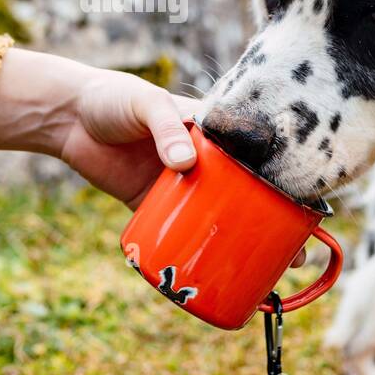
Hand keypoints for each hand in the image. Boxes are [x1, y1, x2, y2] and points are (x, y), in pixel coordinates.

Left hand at [0, 48, 307, 263]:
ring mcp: (179, 185)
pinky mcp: (151, 204)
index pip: (258, 159)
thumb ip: (165, 128)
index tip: (307, 209)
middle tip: (297, 257)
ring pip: (219, 220)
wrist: (67, 115)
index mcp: (212, 133)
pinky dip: (198, 255)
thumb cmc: (113, 98)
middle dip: (275, 228)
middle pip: (248, 197)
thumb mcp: (144, 103)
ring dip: (243, 247)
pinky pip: (180, 233)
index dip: (285, 185)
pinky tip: (214, 276)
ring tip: (267, 276)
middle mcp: (202, 161)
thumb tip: (184, 165)